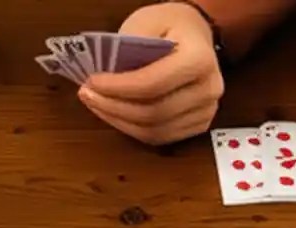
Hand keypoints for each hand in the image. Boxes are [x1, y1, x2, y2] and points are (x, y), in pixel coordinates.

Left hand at [79, 2, 223, 145]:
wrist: (196, 35)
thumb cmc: (170, 26)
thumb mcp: (146, 22)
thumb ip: (127, 49)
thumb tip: (104, 80)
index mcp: (199, 59)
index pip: (153, 84)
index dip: (118, 88)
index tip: (91, 82)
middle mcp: (208, 89)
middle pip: (154, 113)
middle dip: (113, 107)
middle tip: (87, 95)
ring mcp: (206, 111)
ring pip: (155, 131)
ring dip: (119, 121)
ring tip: (97, 104)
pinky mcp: (199, 124)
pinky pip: (160, 137)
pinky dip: (132, 130)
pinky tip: (115, 114)